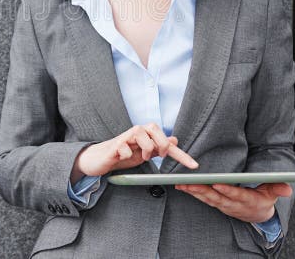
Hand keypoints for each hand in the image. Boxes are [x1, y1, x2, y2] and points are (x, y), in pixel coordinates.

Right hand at [71, 123, 197, 181]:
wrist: (100, 159)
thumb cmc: (123, 154)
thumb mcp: (144, 152)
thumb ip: (159, 147)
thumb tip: (175, 140)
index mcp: (146, 135)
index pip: (167, 141)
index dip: (182, 155)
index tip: (194, 166)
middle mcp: (136, 132)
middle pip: (153, 127)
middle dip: (160, 143)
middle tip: (158, 155)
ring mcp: (124, 137)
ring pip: (140, 134)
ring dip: (144, 149)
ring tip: (141, 157)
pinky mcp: (114, 145)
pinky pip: (124, 148)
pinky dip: (127, 155)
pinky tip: (123, 158)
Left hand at [175, 182, 291, 222]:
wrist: (258, 215)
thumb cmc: (264, 199)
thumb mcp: (273, 194)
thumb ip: (278, 189)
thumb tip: (287, 188)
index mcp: (248, 200)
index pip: (236, 195)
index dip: (227, 190)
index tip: (217, 183)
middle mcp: (233, 204)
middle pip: (217, 197)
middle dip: (202, 190)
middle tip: (190, 182)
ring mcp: (224, 205)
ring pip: (207, 199)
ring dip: (194, 192)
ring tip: (182, 184)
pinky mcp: (217, 204)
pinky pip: (203, 199)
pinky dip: (193, 193)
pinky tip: (183, 187)